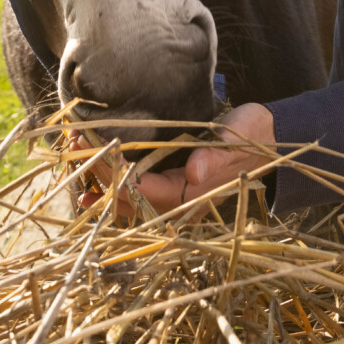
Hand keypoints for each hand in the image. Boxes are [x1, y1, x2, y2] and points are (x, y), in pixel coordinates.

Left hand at [72, 102, 275, 216]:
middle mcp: (177, 206)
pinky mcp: (170, 188)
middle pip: (127, 197)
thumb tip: (194, 173)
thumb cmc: (253, 137)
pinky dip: (110, 188)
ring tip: (75, 152)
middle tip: (76, 139)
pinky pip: (133, 196)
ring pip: (126, 199)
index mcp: (191, 196)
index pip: (140, 189)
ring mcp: (172, 200)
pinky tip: (88, 188)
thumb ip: (216, 157)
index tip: (92, 144)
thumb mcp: (237, 141)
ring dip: (99, 177)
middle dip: (98, 170)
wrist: (268, 140)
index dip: (112, 170)